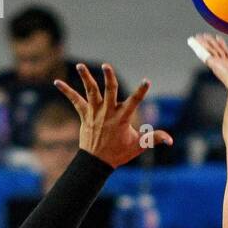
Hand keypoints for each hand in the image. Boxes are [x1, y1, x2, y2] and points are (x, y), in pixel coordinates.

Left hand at [53, 63, 171, 168]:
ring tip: (79, 66)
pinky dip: (66, 91)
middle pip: (109, 92)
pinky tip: (56, 82)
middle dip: (109, 78)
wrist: (96, 162)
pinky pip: (75, 101)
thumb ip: (154, 139)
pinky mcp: (84, 115)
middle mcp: (108, 113)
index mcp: (122, 118)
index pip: (134, 102)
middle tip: (106, 66)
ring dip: (85, 78)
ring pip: (90, 92)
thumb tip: (171, 140)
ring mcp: (95, 113)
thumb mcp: (139, 146)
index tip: (146, 81)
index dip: (141, 92)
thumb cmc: (119, 153)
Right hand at [192, 33, 227, 95]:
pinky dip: (199, 47)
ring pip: (210, 50)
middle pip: (216, 51)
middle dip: (210, 43)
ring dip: (203, 43)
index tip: (218, 37)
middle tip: (203, 35)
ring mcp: (219, 64)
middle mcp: (224, 65)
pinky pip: (205, 53)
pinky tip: (193, 42)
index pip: (225, 54)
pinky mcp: (214, 64)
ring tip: (196, 37)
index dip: (222, 45)